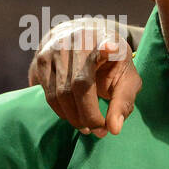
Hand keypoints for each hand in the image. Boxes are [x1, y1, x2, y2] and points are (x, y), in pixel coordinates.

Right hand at [29, 17, 140, 136]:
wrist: (83, 37)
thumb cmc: (111, 62)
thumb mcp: (127, 77)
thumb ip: (123, 101)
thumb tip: (114, 129)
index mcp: (104, 38)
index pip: (104, 45)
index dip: (107, 49)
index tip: (112, 48)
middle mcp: (76, 40)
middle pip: (78, 85)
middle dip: (88, 115)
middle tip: (100, 132)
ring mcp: (55, 49)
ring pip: (59, 93)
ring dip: (73, 117)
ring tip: (88, 127)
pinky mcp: (41, 59)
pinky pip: (48, 93)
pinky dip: (61, 110)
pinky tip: (74, 115)